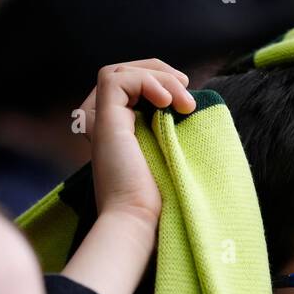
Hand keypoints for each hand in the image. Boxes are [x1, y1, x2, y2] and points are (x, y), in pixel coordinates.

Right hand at [77, 59, 195, 233]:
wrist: (141, 222)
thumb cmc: (160, 200)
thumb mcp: (171, 154)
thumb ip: (171, 128)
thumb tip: (191, 103)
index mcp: (120, 131)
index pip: (131, 86)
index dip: (159, 80)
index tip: (187, 100)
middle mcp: (106, 124)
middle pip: (124, 73)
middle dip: (159, 72)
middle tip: (188, 88)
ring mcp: (102, 123)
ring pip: (119, 72)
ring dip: (157, 76)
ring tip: (183, 102)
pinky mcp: (103, 122)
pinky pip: (115, 80)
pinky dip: (145, 82)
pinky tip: (168, 103)